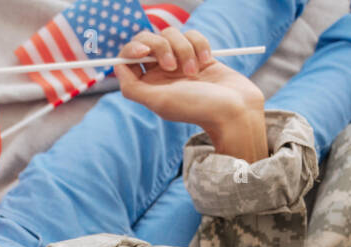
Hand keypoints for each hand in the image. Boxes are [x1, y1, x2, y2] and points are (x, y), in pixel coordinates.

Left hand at [116, 29, 266, 160]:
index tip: (143, 52)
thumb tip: (117, 68)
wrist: (233, 109)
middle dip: (160, 46)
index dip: (132, 49)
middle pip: (148, 39)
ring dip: (184, 49)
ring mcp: (181, 61)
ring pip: (172, 34)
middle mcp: (161, 72)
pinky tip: (207, 62)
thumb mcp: (159, 102)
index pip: (129, 57)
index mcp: (148, 84)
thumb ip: (132, 87)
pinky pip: (193, 35)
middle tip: (172, 65)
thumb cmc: (196, 107)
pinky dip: (200, 45)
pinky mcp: (199, 53)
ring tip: (195, 71)